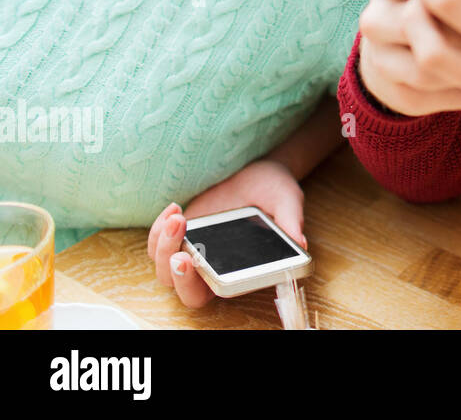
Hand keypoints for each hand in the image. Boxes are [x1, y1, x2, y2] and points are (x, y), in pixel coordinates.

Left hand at [147, 159, 305, 308]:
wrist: (255, 172)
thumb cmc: (274, 190)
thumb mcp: (287, 199)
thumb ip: (291, 220)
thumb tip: (300, 242)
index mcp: (244, 268)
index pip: (221, 289)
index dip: (203, 284)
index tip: (193, 261)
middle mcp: (217, 269)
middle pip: (187, 290)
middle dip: (179, 276)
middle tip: (180, 254)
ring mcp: (196, 254)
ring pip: (166, 271)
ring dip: (164, 249)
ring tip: (178, 218)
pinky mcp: (180, 238)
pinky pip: (158, 247)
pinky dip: (158, 231)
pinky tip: (174, 209)